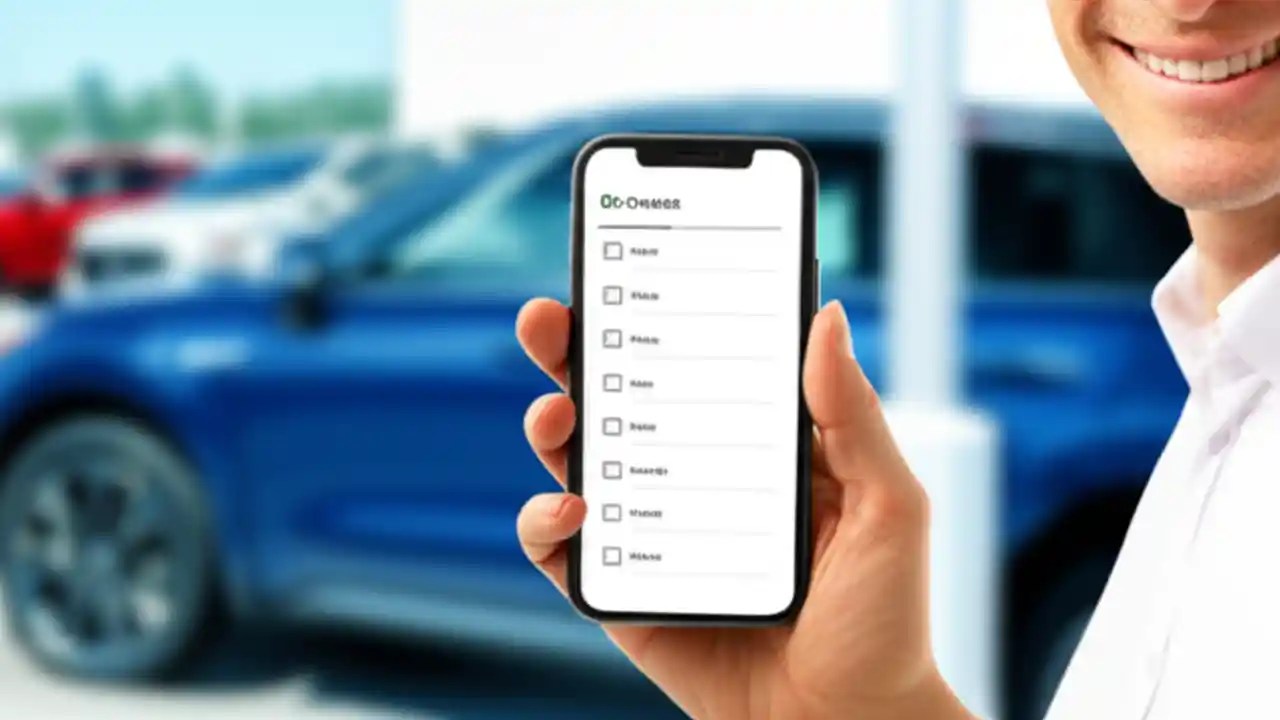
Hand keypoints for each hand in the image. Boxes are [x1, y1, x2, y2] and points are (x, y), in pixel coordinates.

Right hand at [514, 298, 974, 719]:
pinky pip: (561, 547)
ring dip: (551, 426)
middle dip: (573, 352)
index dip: (655, 310)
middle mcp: (695, 477)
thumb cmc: (884, 620)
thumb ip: (853, 416)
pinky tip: (573, 509)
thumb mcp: (889, 506)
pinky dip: (547, 521)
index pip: (697, 361)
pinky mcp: (621, 591)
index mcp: (756, 445)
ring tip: (558, 414)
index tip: (625, 260)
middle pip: (621, 399)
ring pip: (579, 461)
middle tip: (549, 320)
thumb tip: (825, 317)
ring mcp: (653, 531)